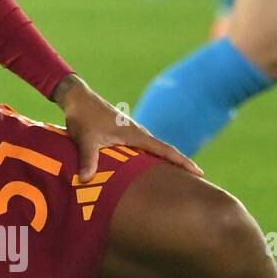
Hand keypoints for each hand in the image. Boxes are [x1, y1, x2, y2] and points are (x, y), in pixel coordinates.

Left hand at [52, 74, 202, 182]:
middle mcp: (138, 133)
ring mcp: (132, 132)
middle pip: (165, 150)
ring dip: (168, 159)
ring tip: (180, 175)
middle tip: (197, 178)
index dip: (182, 162)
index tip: (198, 172)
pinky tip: (152, 166)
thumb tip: (87, 179)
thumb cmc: (83, 117)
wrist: (77, 98)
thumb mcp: (85, 139)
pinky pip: (144, 147)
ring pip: (155, 148)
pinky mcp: (124, 133)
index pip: (165, 150)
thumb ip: (88, 159)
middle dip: (181, 163)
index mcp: (135, 134)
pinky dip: (153, 156)